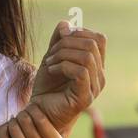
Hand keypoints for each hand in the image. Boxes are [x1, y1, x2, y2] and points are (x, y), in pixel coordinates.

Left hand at [0, 103, 64, 137]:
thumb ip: (50, 126)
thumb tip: (38, 101)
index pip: (41, 120)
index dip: (33, 110)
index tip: (30, 109)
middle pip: (26, 123)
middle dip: (21, 115)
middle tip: (20, 115)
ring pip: (14, 131)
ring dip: (11, 122)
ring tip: (13, 122)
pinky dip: (3, 132)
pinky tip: (6, 131)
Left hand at [29, 20, 105, 135]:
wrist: (38, 113)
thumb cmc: (47, 88)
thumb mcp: (51, 58)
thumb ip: (58, 41)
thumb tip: (66, 24)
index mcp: (95, 66)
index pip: (99, 39)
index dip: (80, 32)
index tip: (60, 39)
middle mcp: (99, 77)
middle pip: (92, 44)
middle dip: (67, 43)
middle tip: (50, 54)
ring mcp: (94, 88)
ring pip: (87, 57)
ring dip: (63, 54)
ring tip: (49, 63)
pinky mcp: (85, 98)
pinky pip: (81, 72)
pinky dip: (63, 66)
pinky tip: (51, 70)